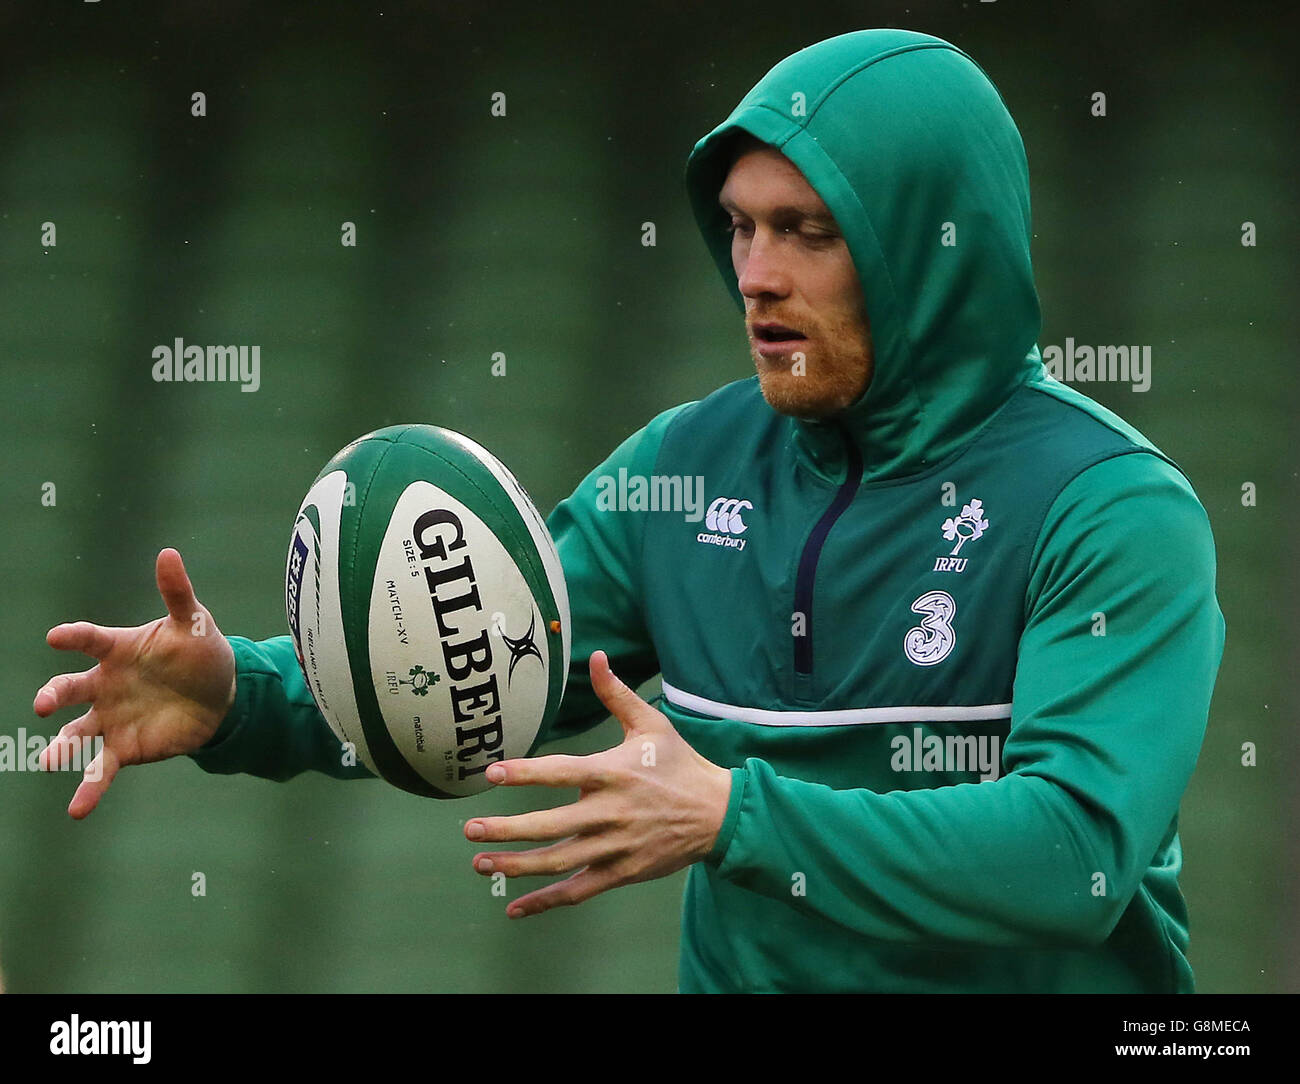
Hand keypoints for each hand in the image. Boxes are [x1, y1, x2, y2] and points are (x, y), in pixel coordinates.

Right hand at [33, 548, 236, 818]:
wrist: (218, 695)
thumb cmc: (198, 652)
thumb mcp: (194, 622)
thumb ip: (177, 592)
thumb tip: (168, 553)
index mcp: (118, 650)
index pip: (90, 640)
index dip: (74, 636)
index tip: (57, 636)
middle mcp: (104, 685)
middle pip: (70, 688)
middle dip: (54, 694)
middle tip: (44, 703)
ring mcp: (109, 718)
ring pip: (75, 733)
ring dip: (61, 746)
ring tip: (51, 758)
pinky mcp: (123, 748)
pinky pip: (99, 769)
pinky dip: (88, 789)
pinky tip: (76, 809)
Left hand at [465, 650, 732, 916]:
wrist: (718, 814)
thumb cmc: (679, 765)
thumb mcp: (651, 724)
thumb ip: (616, 694)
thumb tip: (595, 657)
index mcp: (613, 772)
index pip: (562, 772)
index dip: (526, 773)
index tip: (492, 773)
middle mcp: (610, 811)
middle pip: (551, 825)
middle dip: (507, 830)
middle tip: (470, 830)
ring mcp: (615, 846)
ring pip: (559, 861)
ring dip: (517, 866)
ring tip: (481, 863)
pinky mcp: (622, 872)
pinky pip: (578, 890)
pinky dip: (546, 902)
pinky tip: (514, 908)